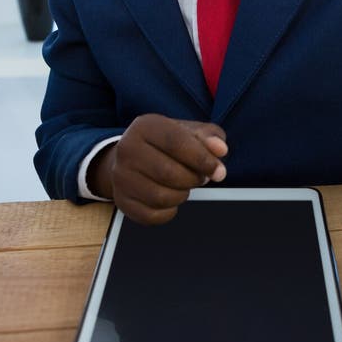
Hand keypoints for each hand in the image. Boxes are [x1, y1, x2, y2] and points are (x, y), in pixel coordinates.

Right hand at [87, 114, 227, 223]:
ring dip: (182, 195)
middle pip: (169, 173)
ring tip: (184, 185)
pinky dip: (170, 211)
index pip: (176, 142)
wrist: (130, 158)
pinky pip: (153, 216)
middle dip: (193, 179)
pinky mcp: (122, 201)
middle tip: (200, 177)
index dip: (202, 159)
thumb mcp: (187, 131)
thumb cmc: (165, 144)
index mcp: (145, 126)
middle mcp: (127, 149)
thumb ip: (209, 136)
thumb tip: (220, 149)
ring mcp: (121, 177)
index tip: (219, 171)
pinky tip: (171, 196)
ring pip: (161, 197)